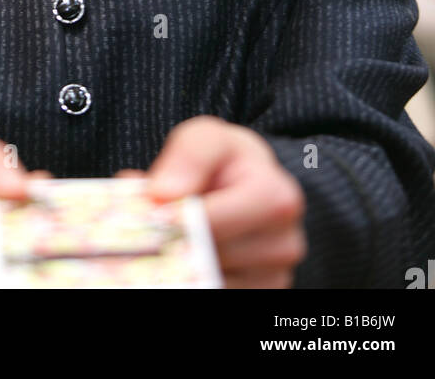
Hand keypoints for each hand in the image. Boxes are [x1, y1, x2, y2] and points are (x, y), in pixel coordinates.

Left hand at [115, 116, 306, 288]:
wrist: (252, 183)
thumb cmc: (228, 160)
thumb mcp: (208, 138)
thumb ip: (188, 156)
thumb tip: (162, 195)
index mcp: (276, 198)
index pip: (214, 224)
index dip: (178, 221)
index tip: (154, 217)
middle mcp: (285, 243)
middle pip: (210, 257)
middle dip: (175, 244)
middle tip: (150, 234)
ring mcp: (275, 277)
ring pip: (211, 282)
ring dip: (182, 266)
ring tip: (169, 242)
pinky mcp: (260, 295)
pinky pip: (216, 292)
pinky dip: (194, 280)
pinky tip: (184, 260)